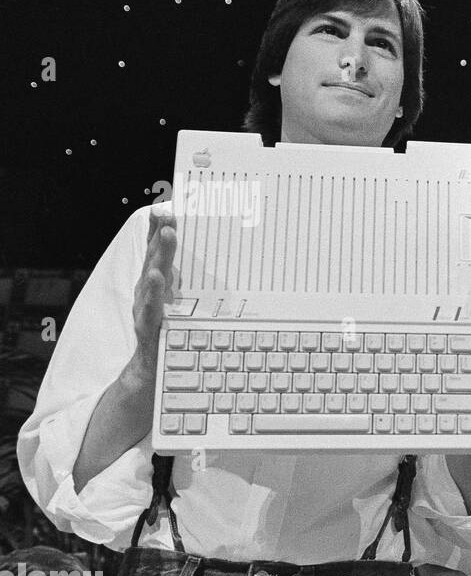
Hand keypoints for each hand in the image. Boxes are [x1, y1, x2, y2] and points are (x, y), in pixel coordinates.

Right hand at [127, 208, 176, 384]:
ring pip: (152, 276)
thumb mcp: (181, 305)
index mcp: (157, 283)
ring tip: (167, 234)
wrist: (150, 371)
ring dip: (160, 253)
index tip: (168, 205)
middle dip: (162, 232)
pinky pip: (150, 307)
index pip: (158, 251)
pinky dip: (152, 291)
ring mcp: (146, 307)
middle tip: (169, 212)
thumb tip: (220, 263)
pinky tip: (155, 277)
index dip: (160, 228)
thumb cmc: (168, 333)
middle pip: (155, 257)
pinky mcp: (147, 326)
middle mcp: (148, 291)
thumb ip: (190, 285)